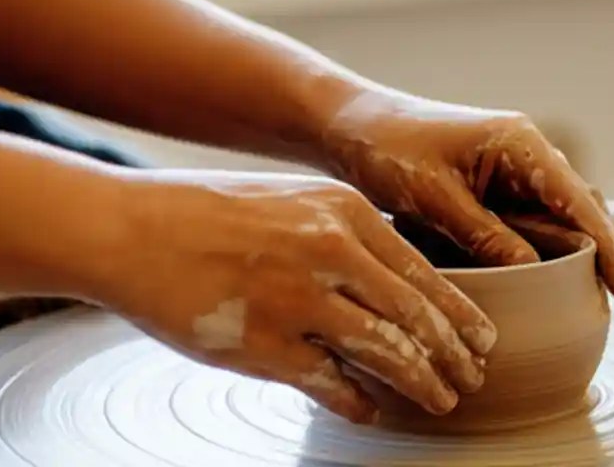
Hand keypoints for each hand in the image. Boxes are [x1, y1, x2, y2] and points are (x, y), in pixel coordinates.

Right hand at [100, 170, 495, 423]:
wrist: (131, 230)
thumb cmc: (208, 213)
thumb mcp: (293, 202)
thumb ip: (345, 237)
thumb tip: (393, 281)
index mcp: (344, 214)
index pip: (424, 273)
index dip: (459, 314)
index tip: (482, 339)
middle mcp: (332, 253)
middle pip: (416, 316)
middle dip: (453, 354)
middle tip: (473, 377)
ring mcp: (300, 301)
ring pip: (387, 352)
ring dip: (422, 382)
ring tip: (442, 400)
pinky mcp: (265, 346)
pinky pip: (331, 383)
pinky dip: (360, 401)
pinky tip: (370, 411)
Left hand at [323, 90, 613, 315]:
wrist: (352, 126)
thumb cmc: (389, 152)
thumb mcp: (435, 200)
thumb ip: (487, 236)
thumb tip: (537, 273)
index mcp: (522, 145)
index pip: (583, 206)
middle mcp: (528, 154)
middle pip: (584, 212)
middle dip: (609, 258)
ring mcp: (513, 169)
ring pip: (563, 218)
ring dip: (581, 255)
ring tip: (603, 302)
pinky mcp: (495, 186)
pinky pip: (533, 222)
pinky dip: (548, 251)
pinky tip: (555, 283)